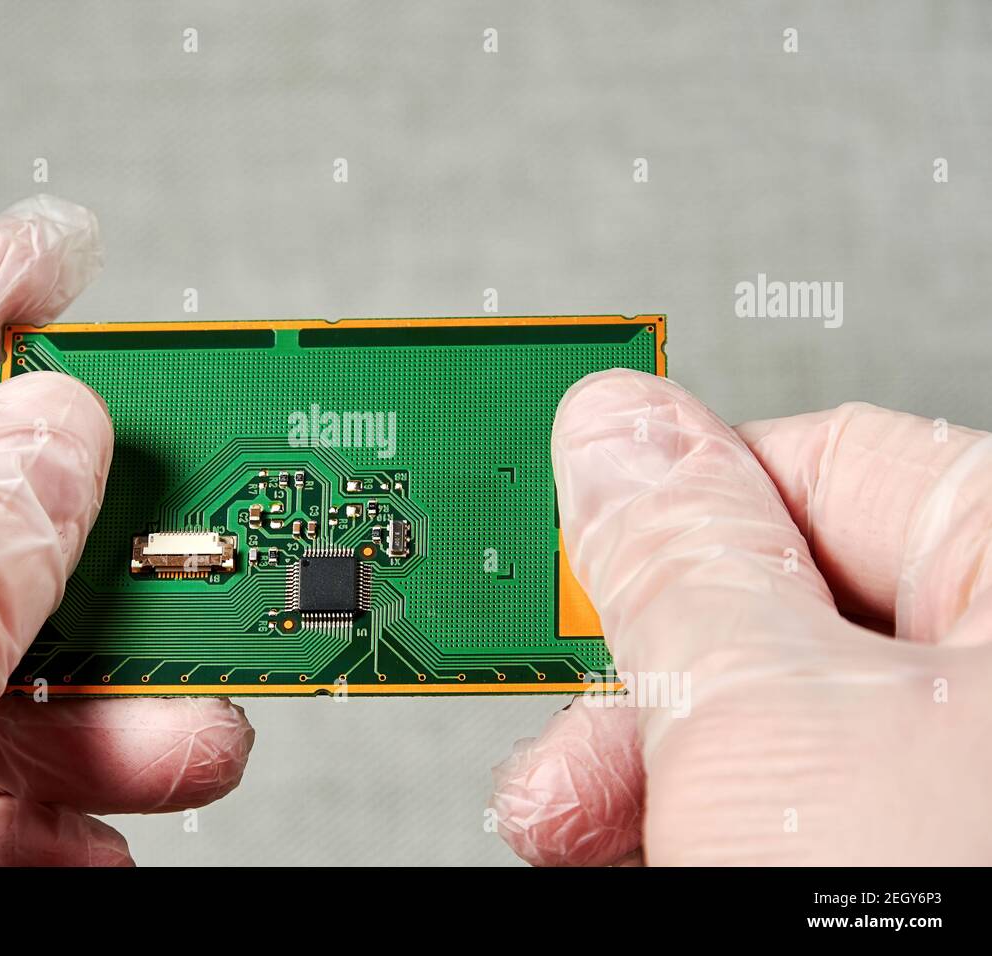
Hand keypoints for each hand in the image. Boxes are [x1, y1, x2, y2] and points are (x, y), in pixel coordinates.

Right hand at [491, 369, 991, 864]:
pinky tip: (628, 846)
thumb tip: (617, 434)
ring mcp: (968, 777)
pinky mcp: (933, 852)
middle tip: (568, 721)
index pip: (822, 461)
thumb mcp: (762, 713)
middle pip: (782, 611)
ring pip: (777, 724)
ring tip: (569, 816)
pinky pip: (803, 804)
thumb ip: (679, 553)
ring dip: (644, 760)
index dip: (673, 500)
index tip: (575, 533)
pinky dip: (702, 820)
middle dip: (639, 669)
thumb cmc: (953, 912)